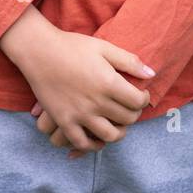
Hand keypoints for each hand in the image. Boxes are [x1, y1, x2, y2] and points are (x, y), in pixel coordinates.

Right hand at [8, 23, 153, 153]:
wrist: (40, 51)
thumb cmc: (73, 46)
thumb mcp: (104, 47)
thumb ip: (129, 61)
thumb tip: (152, 73)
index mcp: (108, 83)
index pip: (137, 102)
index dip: (144, 99)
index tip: (142, 94)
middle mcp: (96, 102)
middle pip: (126, 119)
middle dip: (134, 113)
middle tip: (131, 106)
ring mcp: (79, 115)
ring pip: (109, 136)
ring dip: (119, 132)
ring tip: (119, 124)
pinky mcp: (64, 121)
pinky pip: (82, 144)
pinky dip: (93, 145)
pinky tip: (98, 138)